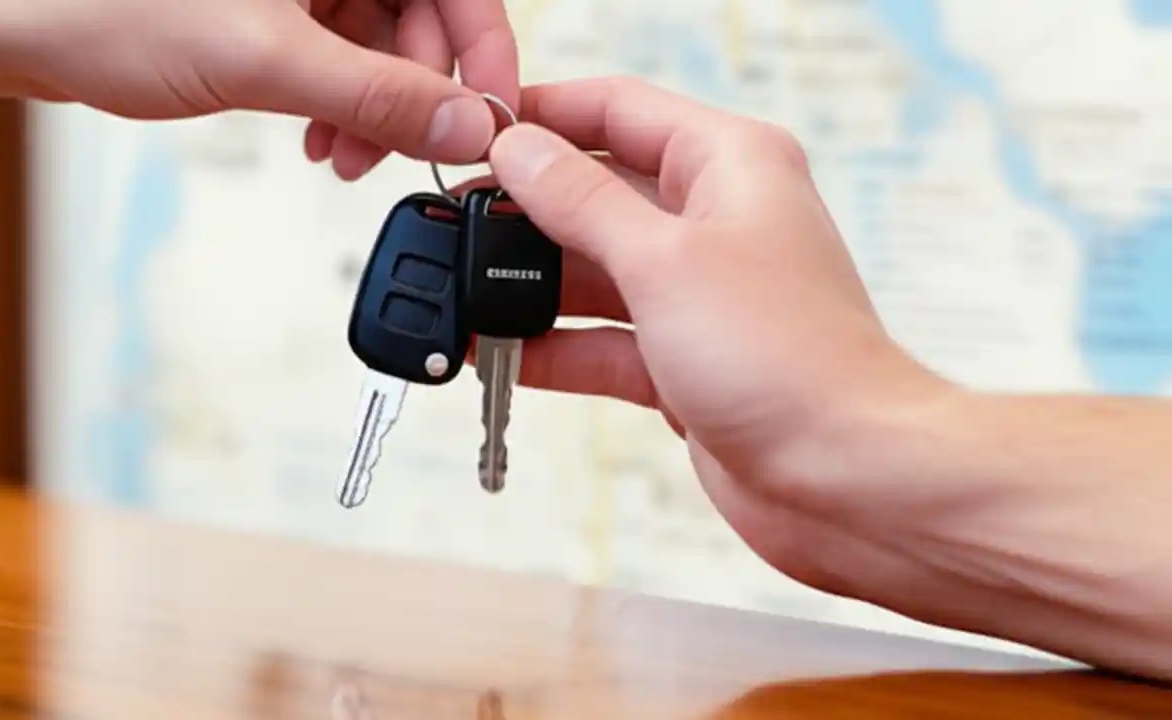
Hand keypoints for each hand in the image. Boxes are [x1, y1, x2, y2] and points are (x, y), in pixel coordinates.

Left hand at [0, 0, 516, 170]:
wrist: (26, 25)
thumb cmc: (112, 8)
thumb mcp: (266, 60)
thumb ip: (378, 95)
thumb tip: (466, 124)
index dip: (486, 53)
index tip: (492, 119)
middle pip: (427, 17)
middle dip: (418, 94)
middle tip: (399, 151)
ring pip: (385, 43)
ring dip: (375, 109)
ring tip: (340, 154)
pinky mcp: (280, 7)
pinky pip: (343, 55)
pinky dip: (340, 102)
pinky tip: (316, 137)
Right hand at [488, 78, 949, 584]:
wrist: (844, 480)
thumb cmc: (787, 358)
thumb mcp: (663, 261)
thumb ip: (580, 202)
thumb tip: (520, 150)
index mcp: (729, 165)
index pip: (619, 110)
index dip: (543, 114)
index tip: (475, 130)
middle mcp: (715, 221)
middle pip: (598, 193)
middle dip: (526, 210)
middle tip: (452, 222)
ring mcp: (698, 294)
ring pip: (595, 272)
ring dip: (531, 287)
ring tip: (463, 295)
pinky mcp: (685, 360)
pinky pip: (605, 340)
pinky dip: (556, 348)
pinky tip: (502, 354)